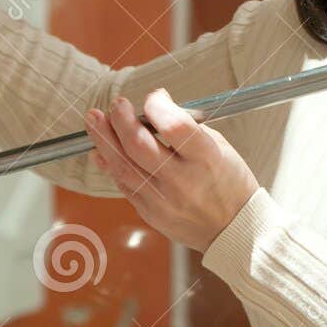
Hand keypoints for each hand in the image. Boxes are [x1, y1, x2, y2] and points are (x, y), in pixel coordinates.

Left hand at [83, 88, 258, 252]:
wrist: (233, 230)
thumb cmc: (229, 182)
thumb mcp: (219, 147)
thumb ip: (186, 128)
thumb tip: (152, 111)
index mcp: (207, 159)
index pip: (175, 126)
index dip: (158, 105)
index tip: (155, 97)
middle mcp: (183, 181)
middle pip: (139, 146)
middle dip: (122, 120)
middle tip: (116, 104)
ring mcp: (163, 200)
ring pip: (123, 166)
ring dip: (104, 140)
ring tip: (94, 120)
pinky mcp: (150, 213)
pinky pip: (124, 185)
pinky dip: (110, 164)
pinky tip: (101, 150)